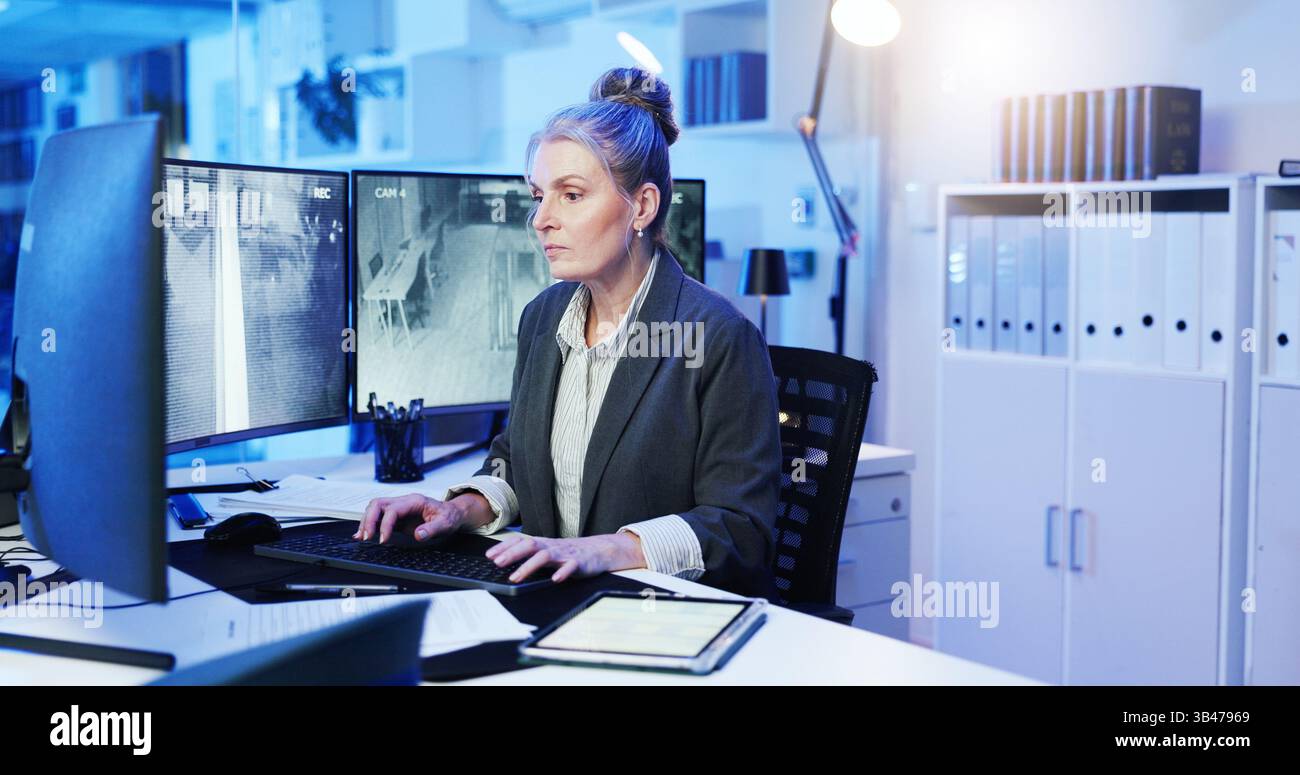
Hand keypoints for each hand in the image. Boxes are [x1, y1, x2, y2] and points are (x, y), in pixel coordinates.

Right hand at [355, 493, 469, 543]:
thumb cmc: (448, 516)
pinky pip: (378, 517)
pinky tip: (363, 534)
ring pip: (374, 508)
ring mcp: (398, 509)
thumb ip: (432, 529)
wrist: (452, 513)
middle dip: (368, 519)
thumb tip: (419, 534)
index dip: (385, 525)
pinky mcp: (396, 517)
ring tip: (362, 537)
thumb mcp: (446, 523)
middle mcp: (403, 502)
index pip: (392, 510)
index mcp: (414, 501)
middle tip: (366, 536)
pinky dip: (369, 525)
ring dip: (366, 521)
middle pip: (378, 504)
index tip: (383, 539)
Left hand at [485, 533, 646, 583]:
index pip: (520, 542)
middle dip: (511, 554)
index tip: (490, 556)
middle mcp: (551, 546)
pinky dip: (562, 573)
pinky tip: (555, 580)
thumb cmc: (569, 554)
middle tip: (497, 563)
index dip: (504, 547)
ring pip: (545, 556)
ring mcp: (564, 554)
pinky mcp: (578, 563)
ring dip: (528, 566)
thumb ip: (530, 555)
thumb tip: (505, 560)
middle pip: (529, 545)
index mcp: (543, 544)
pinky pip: (570, 567)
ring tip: (516, 577)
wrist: (599, 551)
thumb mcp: (548, 552)